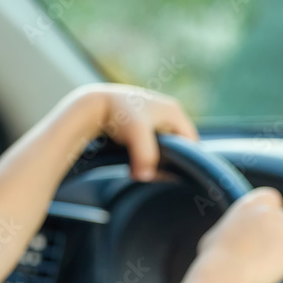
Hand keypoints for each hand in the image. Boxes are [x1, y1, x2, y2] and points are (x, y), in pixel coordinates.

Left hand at [77, 83, 199, 181]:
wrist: (91, 105)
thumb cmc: (116, 115)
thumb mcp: (136, 135)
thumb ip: (145, 156)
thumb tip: (145, 177)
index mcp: (174, 111)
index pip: (191, 143)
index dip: (184, 162)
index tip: (170, 177)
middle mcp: (168, 110)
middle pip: (178, 145)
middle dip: (169, 161)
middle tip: (155, 175)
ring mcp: (155, 115)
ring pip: (165, 145)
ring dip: (157, 158)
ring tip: (144, 168)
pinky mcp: (143, 121)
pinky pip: (153, 142)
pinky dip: (147, 153)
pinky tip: (136, 161)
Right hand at [196, 187, 282, 282]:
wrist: (225, 272)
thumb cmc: (214, 258)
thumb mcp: (217, 233)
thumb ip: (233, 228)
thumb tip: (232, 233)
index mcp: (249, 204)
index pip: (272, 198)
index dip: (273, 212)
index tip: (269, 226)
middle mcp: (268, 212)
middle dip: (280, 235)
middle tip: (269, 253)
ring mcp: (282, 229)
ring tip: (271, 268)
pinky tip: (282, 274)